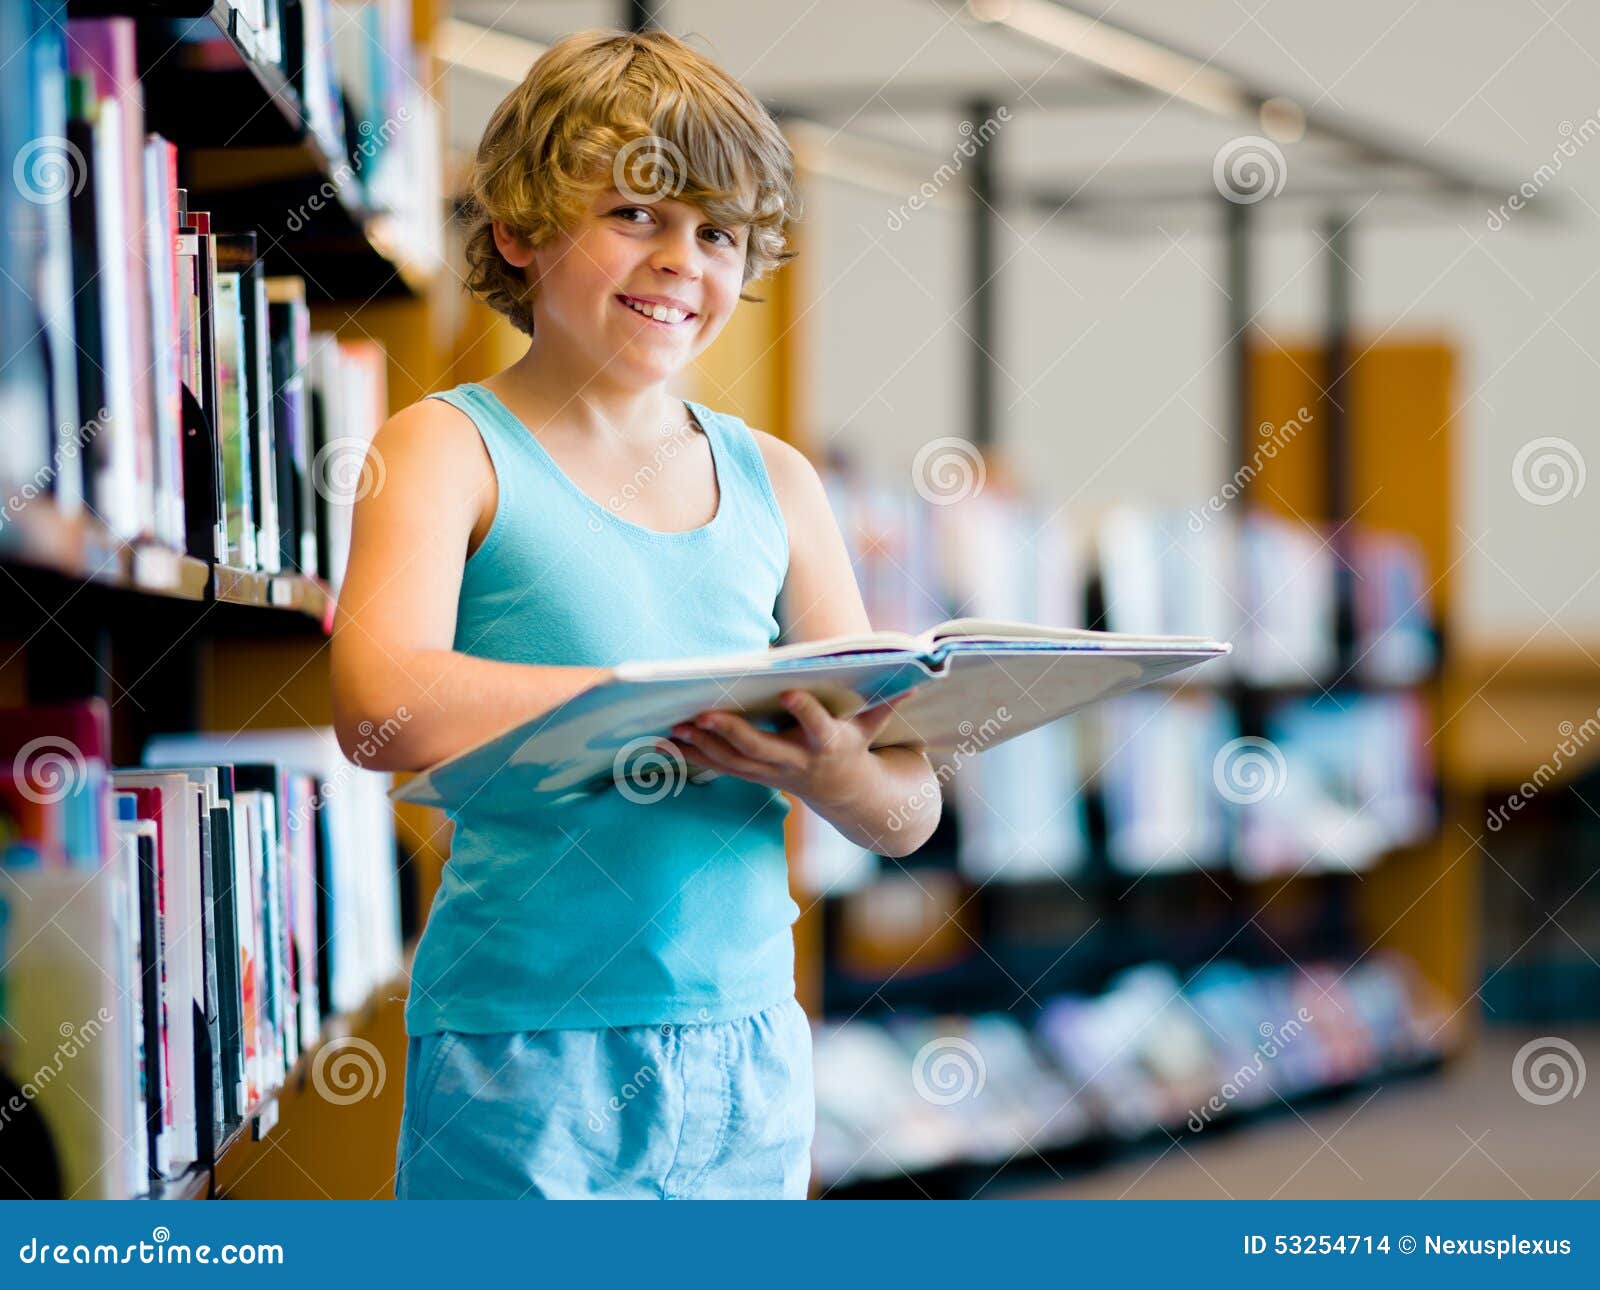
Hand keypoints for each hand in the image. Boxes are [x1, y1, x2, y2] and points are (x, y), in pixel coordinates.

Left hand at [658, 689, 906, 807]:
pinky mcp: (754, 776)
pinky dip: (691, 755)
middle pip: (761, 750)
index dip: (804, 711)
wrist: (849, 798)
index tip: (788, 693)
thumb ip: (888, 704)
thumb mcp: (874, 727)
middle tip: (704, 714)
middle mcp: (797, 763)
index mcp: (829, 745)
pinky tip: (663, 740)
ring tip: (674, 724)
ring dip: (702, 745)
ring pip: (733, 761)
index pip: (817, 727)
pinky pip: (719, 767)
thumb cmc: (858, 747)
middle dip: (731, 732)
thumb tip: (917, 677)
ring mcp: (772, 774)